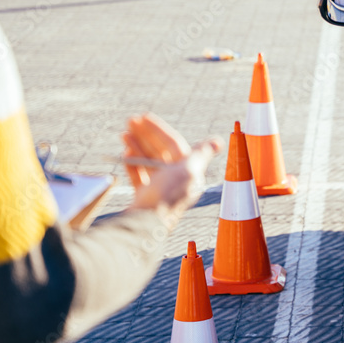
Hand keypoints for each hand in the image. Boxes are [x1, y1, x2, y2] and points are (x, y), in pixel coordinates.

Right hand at [122, 113, 220, 227]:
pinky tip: (125, 153)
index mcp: (189, 173)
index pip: (175, 145)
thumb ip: (201, 154)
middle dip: (146, 135)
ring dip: (137, 146)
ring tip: (124, 133)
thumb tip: (219, 141)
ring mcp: (161, 190)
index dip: (160, 130)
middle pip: (160, 152)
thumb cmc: (168, 197)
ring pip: (149, 162)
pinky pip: (140, 176)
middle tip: (130, 120)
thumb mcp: (188, 171)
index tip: (144, 117)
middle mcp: (177, 181)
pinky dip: (132, 164)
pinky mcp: (147, 198)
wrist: (145, 225)